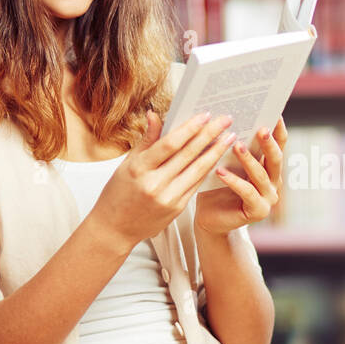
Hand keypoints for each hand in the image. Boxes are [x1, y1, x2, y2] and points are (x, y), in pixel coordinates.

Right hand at [87, 110, 235, 254]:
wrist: (115, 229)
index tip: (206, 115)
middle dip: (210, 135)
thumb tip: (155, 114)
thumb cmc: (118, 193)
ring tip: (229, 137)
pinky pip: (196, 184)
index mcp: (139, 169)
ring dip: (216, 152)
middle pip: (188, 154)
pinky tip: (218, 157)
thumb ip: (146, 140)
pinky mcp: (177, 208)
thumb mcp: (127, 165)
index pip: (170, 144)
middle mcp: (155, 184)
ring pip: (198, 170)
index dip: (190, 128)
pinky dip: (208, 169)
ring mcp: (168, 198)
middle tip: (226, 119)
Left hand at [194, 116, 286, 236]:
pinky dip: (233, 181)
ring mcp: (268, 198)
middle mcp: (273, 182)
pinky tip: (220, 171)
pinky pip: (247, 192)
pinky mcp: (259, 211)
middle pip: (275, 159)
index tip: (275, 113)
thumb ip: (233, 146)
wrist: (210, 218)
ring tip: (236, 146)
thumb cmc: (216, 186)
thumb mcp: (226, 162)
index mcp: (269, 167)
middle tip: (261, 129)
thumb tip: (227, 118)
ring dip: (249, 159)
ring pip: (260, 175)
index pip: (279, 145)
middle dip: (269, 143)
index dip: (279, 130)